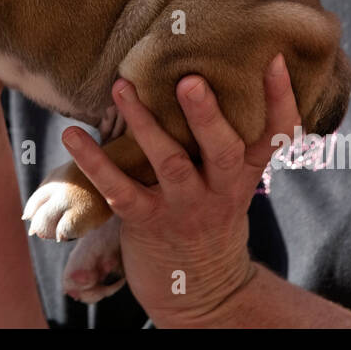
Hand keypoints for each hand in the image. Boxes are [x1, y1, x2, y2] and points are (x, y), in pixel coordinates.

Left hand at [60, 55, 302, 327]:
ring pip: (169, 163)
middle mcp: (221, 189)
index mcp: (246, 171)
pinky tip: (72, 135)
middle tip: (190, 80)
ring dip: (143, 123)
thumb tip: (194, 66)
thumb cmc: (210, 213)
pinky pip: (119, 191)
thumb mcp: (228, 178)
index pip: (274, 135)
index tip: (274, 60)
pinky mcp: (148, 222)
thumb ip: (218, 135)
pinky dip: (94, 162)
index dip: (278, 98)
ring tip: (121, 87)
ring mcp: (185, 207)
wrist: (200, 289)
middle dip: (207, 115)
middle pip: (224, 150)